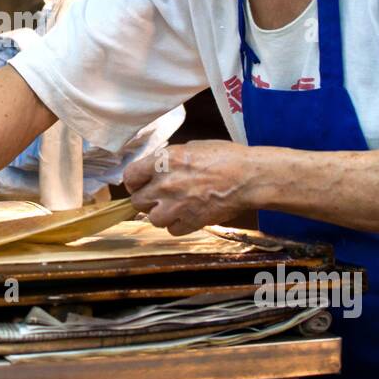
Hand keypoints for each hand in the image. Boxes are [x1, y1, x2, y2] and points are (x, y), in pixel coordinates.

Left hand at [122, 140, 263, 234]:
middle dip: (147, 200)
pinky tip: (187, 215)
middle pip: (138, 201)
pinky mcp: (190, 222)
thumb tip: (155, 168)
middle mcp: (165, 184)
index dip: (134, 182)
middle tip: (159, 196)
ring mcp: (177, 205)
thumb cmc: (224, 157)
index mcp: (163, 161)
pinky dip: (178, 225)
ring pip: (153, 219)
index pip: (130, 177)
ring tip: (174, 207)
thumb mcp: (190, 147)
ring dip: (161, 214)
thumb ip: (168, 160)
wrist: (248, 177)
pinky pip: (172, 230)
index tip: (140, 184)